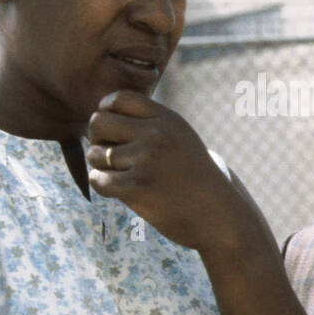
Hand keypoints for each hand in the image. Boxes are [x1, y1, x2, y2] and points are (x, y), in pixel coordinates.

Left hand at [86, 90, 250, 251]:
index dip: (105, 110)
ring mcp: (147, 161)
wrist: (217, 215)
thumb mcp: (181, 139)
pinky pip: (98, 180)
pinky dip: (101, 184)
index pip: (119, 99)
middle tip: (108, 153)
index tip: (110, 128)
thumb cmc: (193, 178)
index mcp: (168, 120)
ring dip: (100, 166)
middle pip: (99, 121)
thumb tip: (102, 115)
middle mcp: (157, 135)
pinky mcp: (138, 188)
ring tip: (118, 174)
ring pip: (96, 154)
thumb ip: (150, 124)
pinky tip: (116, 189)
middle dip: (97, 138)